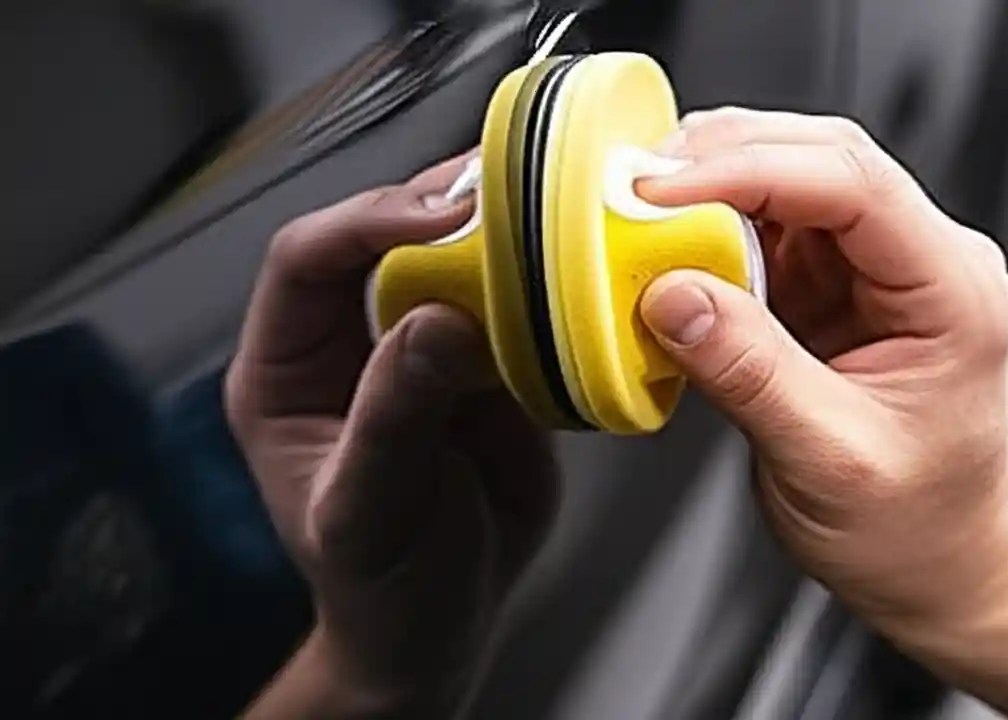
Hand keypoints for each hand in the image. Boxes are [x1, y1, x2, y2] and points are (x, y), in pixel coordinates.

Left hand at [225, 151, 555, 716]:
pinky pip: (520, 312)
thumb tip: (438, 320)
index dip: (370, 221)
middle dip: (448, 210)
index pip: (310, 257)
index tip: (439, 218)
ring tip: (559, 220)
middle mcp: (356, 343)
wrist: (442, 628)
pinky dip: (554, 295)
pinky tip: (585, 283)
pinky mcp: (491, 370)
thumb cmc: (378, 586)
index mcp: (290, 367)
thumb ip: (394, 414)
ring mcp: (427, 352)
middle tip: (514, 193)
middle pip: (391, 239)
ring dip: (510, 242)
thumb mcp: (369, 511)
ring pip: (462, 265)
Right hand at [637, 109, 1007, 635]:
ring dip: (712, 188)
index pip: (854, 185)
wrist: (939, 563)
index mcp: (952, 289)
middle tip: (637, 187)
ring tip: (643, 216)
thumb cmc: (916, 525)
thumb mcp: (830, 461)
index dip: (752, 170)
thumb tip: (674, 296)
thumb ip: (751, 374)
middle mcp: (922, 261)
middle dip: (723, 160)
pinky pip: (766, 231)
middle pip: (821, 159)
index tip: (665, 191)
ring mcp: (873, 270)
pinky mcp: (831, 288)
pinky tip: (673, 251)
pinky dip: (710, 230)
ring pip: (789, 182)